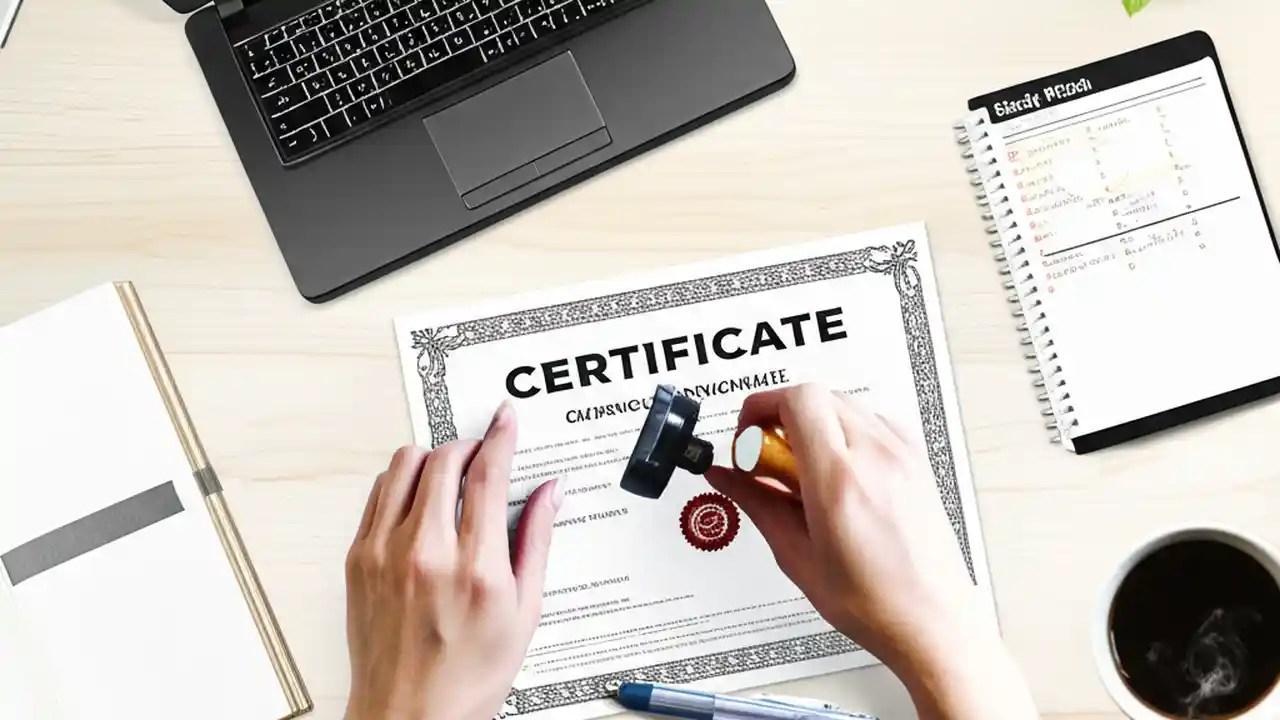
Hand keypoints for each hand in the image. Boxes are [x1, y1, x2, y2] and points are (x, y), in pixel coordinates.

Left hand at [344, 402, 562, 719]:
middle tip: (483, 453)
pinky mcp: (357, 560)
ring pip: (403, 466)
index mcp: (475, 568)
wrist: (410, 715)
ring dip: (432, 458)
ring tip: (450, 473)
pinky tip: (419, 500)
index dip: (501, 436)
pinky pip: (377, 495)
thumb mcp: (524, 612)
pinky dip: (401, 484)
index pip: (488, 475)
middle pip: (444, 460)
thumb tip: (550, 493)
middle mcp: (425, 553)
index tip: (506, 418)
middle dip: (469, 446)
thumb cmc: (468, 677)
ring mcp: (384, 554)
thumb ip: (536, 542)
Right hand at [705, 384, 1036, 719]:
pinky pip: (872, 421)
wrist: (933, 622)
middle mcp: (876, 457)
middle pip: (816, 395)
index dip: (760, 408)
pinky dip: (846, 432)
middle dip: (780, 417)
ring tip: (803, 472)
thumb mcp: (798, 556)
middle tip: (767, 460)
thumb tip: (726, 477)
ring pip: (844, 403)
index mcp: (839, 481)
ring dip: (814, 423)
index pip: (796, 400)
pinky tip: (838, 471)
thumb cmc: (875, 603)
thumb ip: (757, 504)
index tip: (747, 438)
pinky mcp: (917, 460)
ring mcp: (902, 455)